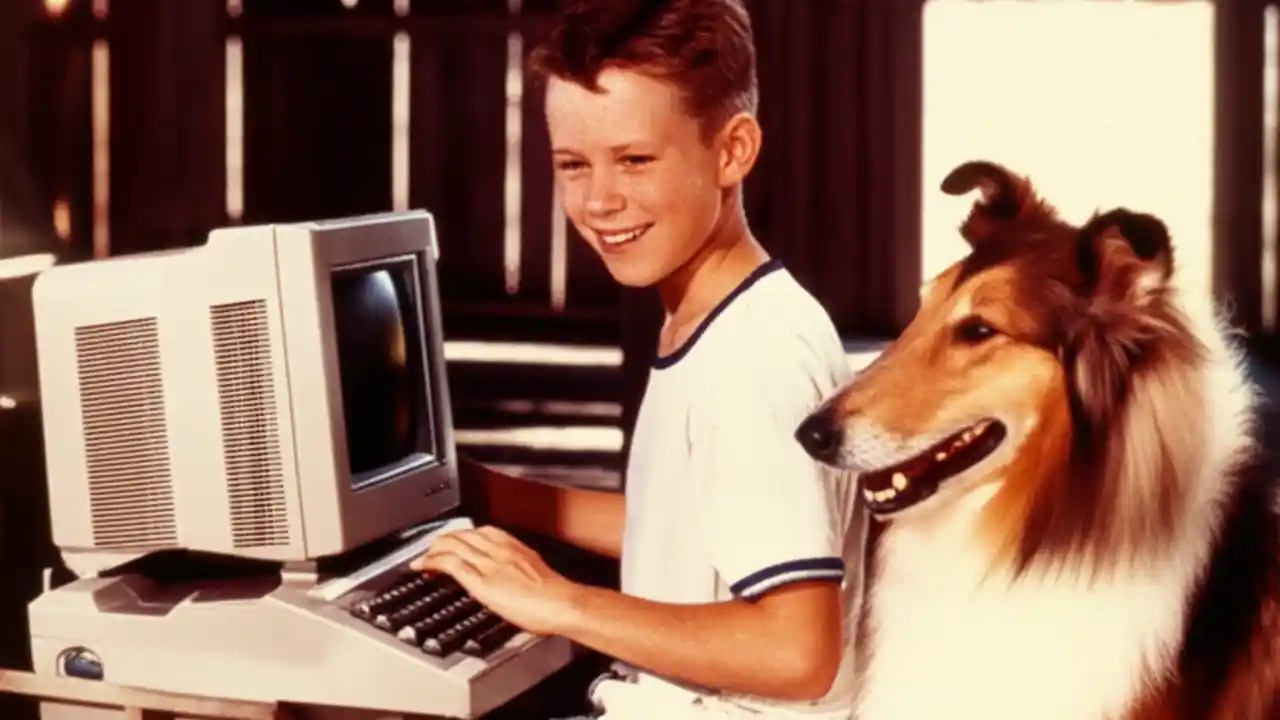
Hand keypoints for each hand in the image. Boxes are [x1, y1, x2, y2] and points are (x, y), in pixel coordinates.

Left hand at [408, 526, 579, 635]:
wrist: (560, 603)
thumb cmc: (554, 594)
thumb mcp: (534, 572)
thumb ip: (517, 569)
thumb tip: (509, 578)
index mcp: (513, 546)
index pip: (481, 531)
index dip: (463, 535)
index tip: (456, 541)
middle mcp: (499, 549)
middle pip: (463, 535)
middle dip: (444, 539)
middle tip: (433, 548)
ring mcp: (489, 563)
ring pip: (453, 545)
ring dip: (433, 549)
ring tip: (424, 556)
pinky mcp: (480, 581)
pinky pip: (451, 563)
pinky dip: (433, 561)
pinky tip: (425, 565)